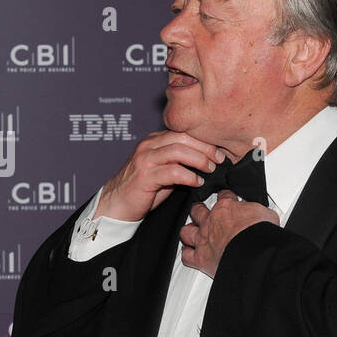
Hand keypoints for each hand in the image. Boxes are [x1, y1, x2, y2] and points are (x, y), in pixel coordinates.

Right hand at [96, 131, 224, 221]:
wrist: (116, 204)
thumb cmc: (141, 190)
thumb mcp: (163, 171)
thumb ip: (180, 162)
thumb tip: (206, 161)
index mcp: (153, 141)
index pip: (183, 132)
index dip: (204, 139)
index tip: (220, 149)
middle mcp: (148, 145)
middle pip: (182, 137)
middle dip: (205, 147)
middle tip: (220, 159)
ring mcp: (145, 159)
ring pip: (178, 150)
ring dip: (199, 159)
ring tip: (210, 169)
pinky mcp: (144, 176)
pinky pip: (172, 171)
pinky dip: (189, 176)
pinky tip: (197, 182)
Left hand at [179, 190, 278, 277]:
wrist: (256, 255)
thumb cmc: (261, 235)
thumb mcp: (266, 213)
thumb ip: (258, 211)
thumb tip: (262, 212)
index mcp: (227, 208)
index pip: (223, 195)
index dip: (225, 196)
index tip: (226, 197)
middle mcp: (211, 222)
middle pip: (197, 210)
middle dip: (198, 210)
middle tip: (201, 211)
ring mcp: (204, 240)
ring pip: (186, 231)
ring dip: (189, 232)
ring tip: (192, 232)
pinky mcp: (201, 258)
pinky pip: (187, 256)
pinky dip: (187, 255)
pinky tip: (190, 255)